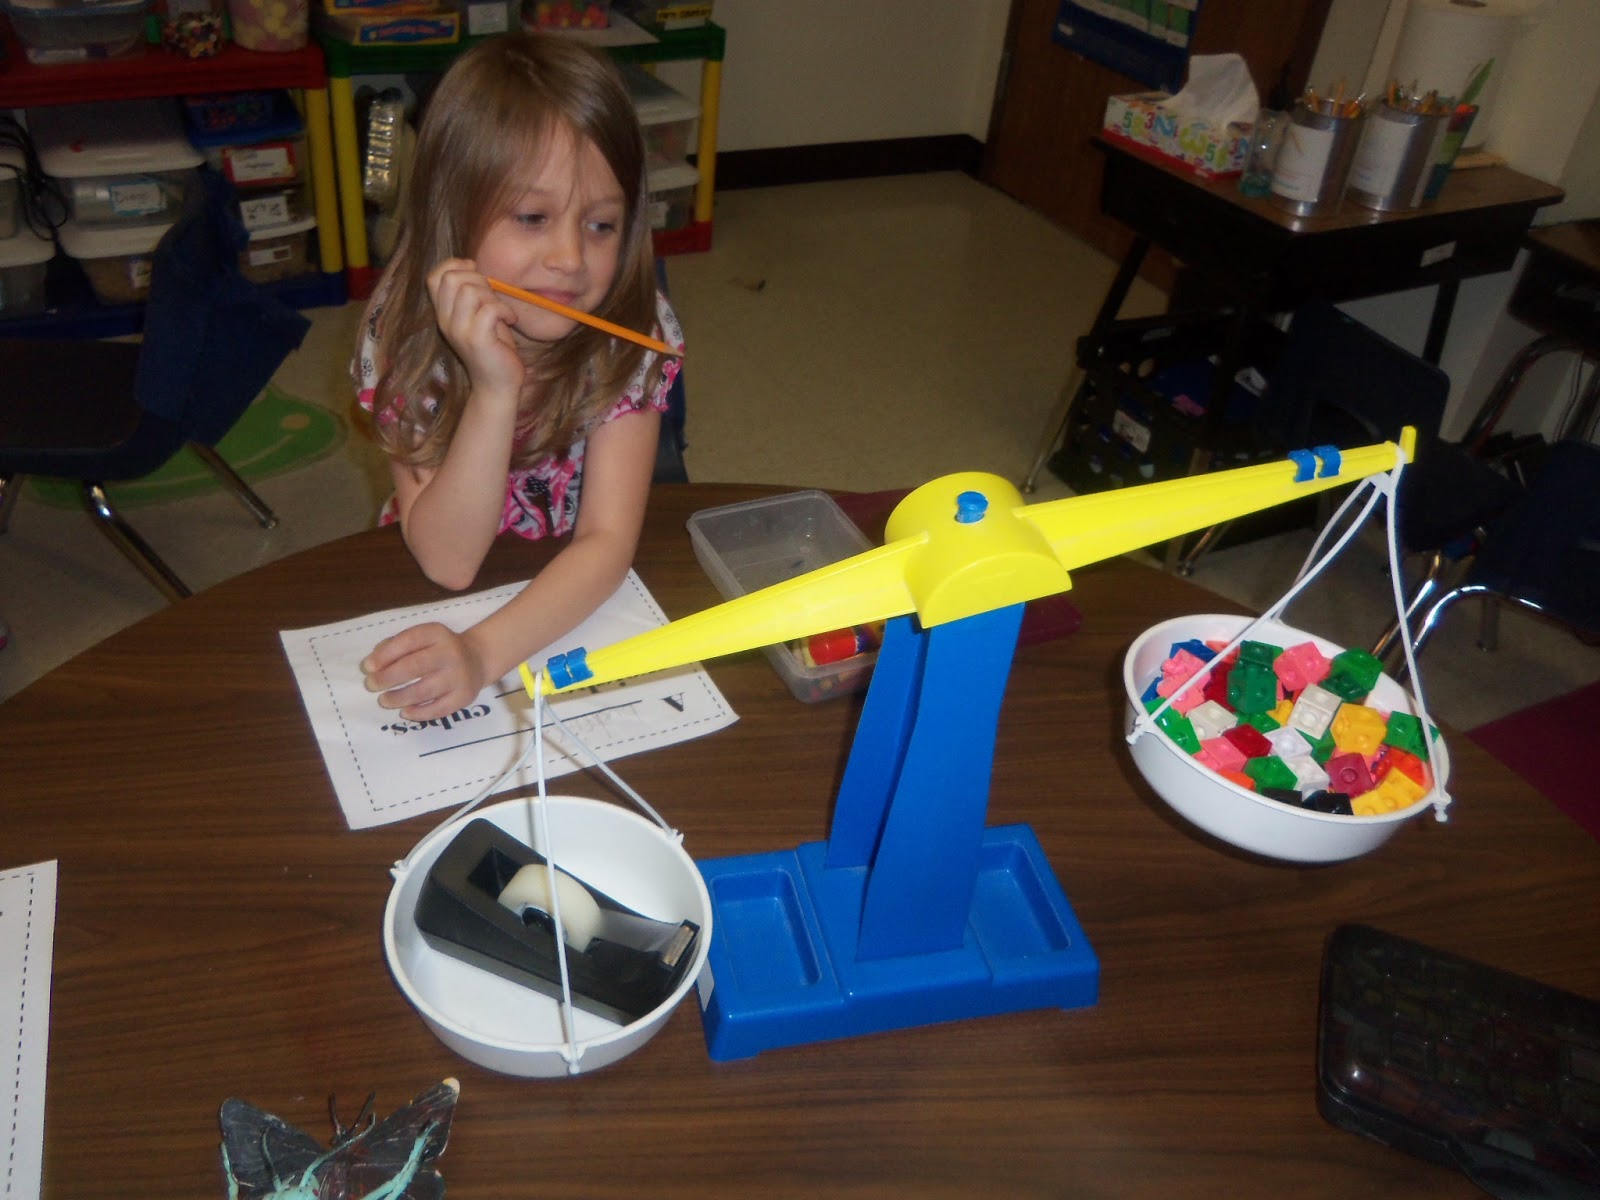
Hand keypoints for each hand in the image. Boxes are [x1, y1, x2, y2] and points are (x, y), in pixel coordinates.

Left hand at [361, 622, 489, 721]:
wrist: (478, 658)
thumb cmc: (438, 648)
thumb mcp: (422, 638)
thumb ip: (396, 646)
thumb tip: (371, 664)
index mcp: (436, 633)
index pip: (408, 641)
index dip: (385, 655)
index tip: (367, 667)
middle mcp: (450, 653)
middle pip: (414, 666)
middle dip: (388, 677)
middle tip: (371, 685)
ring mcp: (459, 676)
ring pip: (425, 690)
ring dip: (399, 697)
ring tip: (384, 700)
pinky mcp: (464, 696)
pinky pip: (439, 708)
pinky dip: (419, 713)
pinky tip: (405, 712)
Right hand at [427, 258, 524, 401]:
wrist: (497, 385)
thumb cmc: (494, 348)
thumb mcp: (477, 315)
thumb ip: (471, 293)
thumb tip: (471, 263)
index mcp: (443, 313)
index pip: (433, 277)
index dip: (454, 266)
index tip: (475, 273)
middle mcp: (445, 321)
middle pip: (452, 278)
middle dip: (478, 279)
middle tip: (492, 297)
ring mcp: (459, 330)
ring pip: (469, 290)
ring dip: (491, 296)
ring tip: (501, 312)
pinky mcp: (477, 339)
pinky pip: (490, 309)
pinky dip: (505, 310)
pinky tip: (510, 321)